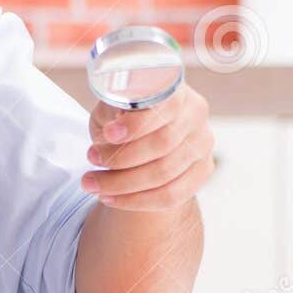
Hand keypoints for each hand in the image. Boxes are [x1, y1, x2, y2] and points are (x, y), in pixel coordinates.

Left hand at [83, 83, 214, 211]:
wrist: (142, 130)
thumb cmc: (123, 112)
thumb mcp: (114, 101)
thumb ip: (115, 105)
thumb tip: (113, 125)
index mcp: (177, 91)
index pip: (163, 108)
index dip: (136, 124)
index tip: (108, 134)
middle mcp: (195, 115)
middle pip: (162, 145)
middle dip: (120, 158)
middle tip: (90, 160)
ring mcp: (202, 145)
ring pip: (164, 174)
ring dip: (122, 183)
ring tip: (91, 182)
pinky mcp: (202, 171)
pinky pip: (172, 196)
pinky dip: (136, 201)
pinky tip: (110, 198)